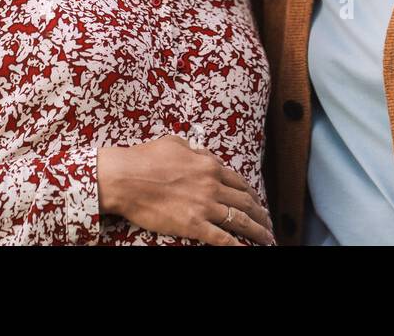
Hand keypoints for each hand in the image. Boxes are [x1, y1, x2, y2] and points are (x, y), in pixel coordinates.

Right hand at [97, 135, 274, 245]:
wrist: (124, 178)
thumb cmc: (144, 158)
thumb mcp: (175, 144)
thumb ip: (194, 150)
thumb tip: (203, 154)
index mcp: (209, 165)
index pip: (239, 182)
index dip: (252, 194)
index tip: (258, 203)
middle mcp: (212, 185)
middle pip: (246, 202)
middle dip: (261, 214)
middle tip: (268, 223)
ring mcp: (204, 206)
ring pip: (240, 220)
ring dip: (257, 231)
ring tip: (267, 239)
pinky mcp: (193, 225)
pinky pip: (222, 238)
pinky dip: (237, 246)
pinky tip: (246, 250)